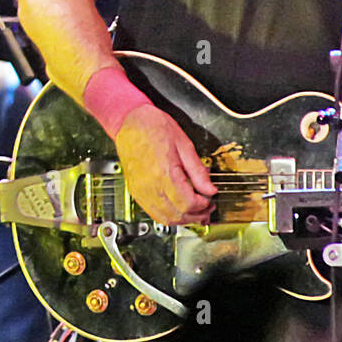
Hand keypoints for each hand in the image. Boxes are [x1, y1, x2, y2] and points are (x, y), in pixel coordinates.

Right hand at [114, 104, 217, 226]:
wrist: (130, 122)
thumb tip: (210, 189)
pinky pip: (153, 213)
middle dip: (196, 215)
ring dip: (183, 219)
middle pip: (177, 215)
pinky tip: (179, 209)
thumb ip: (198, 171)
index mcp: (163, 173)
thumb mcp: (184, 145)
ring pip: (164, 219)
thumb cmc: (154, 127)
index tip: (210, 199)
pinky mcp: (136, 192)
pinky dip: (169, 216)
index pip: (187, 203)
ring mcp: (140, 191)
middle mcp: (150, 186)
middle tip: (208, 208)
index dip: (203, 205)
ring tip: (196, 212)